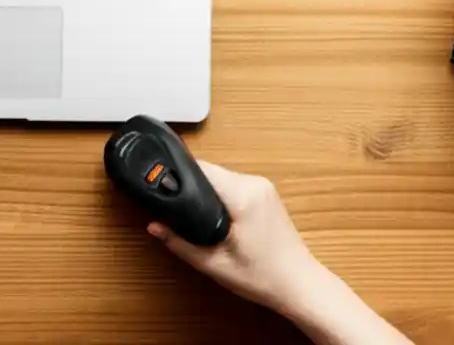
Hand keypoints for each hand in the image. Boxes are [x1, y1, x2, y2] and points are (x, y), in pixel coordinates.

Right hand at [147, 162, 412, 344]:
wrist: (299, 284)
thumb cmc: (263, 277)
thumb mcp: (214, 264)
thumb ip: (180, 242)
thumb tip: (154, 226)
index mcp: (244, 195)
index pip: (202, 169)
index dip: (177, 175)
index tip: (158, 184)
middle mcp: (255, 183)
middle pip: (211, 171)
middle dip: (190, 186)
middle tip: (172, 207)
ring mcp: (263, 186)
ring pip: (222, 177)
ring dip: (206, 191)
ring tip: (192, 215)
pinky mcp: (266, 193)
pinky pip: (234, 184)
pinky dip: (220, 195)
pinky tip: (214, 215)